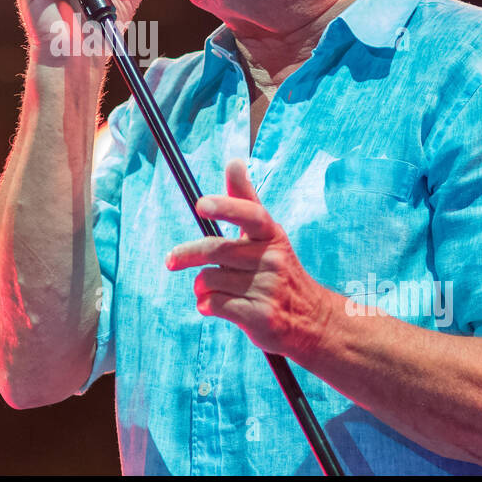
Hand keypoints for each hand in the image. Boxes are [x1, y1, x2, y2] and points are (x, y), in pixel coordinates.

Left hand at [166, 160, 331, 360]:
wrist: (311, 320)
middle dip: (186, 255)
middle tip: (170, 261)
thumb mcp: (268, 234)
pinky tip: (215, 306)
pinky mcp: (260, 317)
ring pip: (209, 279)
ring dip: (200, 286)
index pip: (250, 214)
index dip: (226, 207)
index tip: (201, 205)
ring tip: (211, 290)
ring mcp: (268, 289)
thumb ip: (246, 199)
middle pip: (215, 250)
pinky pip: (214, 304)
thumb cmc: (278, 270)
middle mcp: (273, 259)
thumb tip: (234, 161)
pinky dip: (206, 305)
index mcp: (272, 234)